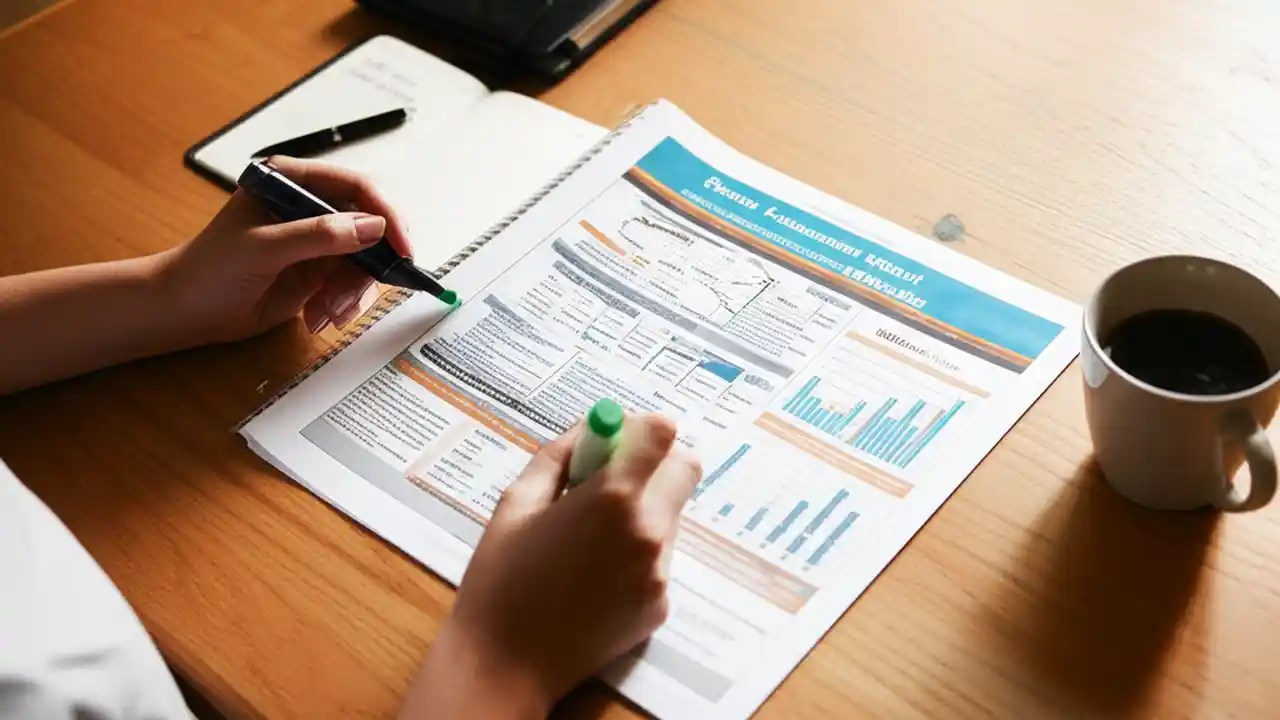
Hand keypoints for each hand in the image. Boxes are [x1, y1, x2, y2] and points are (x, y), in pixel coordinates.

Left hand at [155, 156, 411, 343]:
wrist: (186, 311)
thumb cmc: (210, 269)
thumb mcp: (263, 248)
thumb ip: (318, 235)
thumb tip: (373, 228)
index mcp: (292, 182)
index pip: (355, 188)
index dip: (385, 214)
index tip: (401, 246)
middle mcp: (309, 208)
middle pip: (369, 227)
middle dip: (369, 264)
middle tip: (362, 291)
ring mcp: (316, 242)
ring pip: (364, 262)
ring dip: (352, 291)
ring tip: (327, 312)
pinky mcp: (318, 273)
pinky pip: (351, 286)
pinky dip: (343, 304)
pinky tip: (319, 317)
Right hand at [401, 415, 701, 718]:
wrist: (505, 663)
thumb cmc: (500, 579)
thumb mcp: (517, 502)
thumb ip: (559, 454)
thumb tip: (590, 426)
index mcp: (612, 497)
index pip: (664, 432)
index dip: (642, 428)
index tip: (618, 439)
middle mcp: (648, 531)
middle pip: (685, 467)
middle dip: (656, 463)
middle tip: (614, 479)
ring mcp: (659, 571)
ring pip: (671, 514)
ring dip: (644, 509)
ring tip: (589, 539)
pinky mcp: (660, 604)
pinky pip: (660, 558)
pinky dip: (636, 554)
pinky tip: (593, 576)